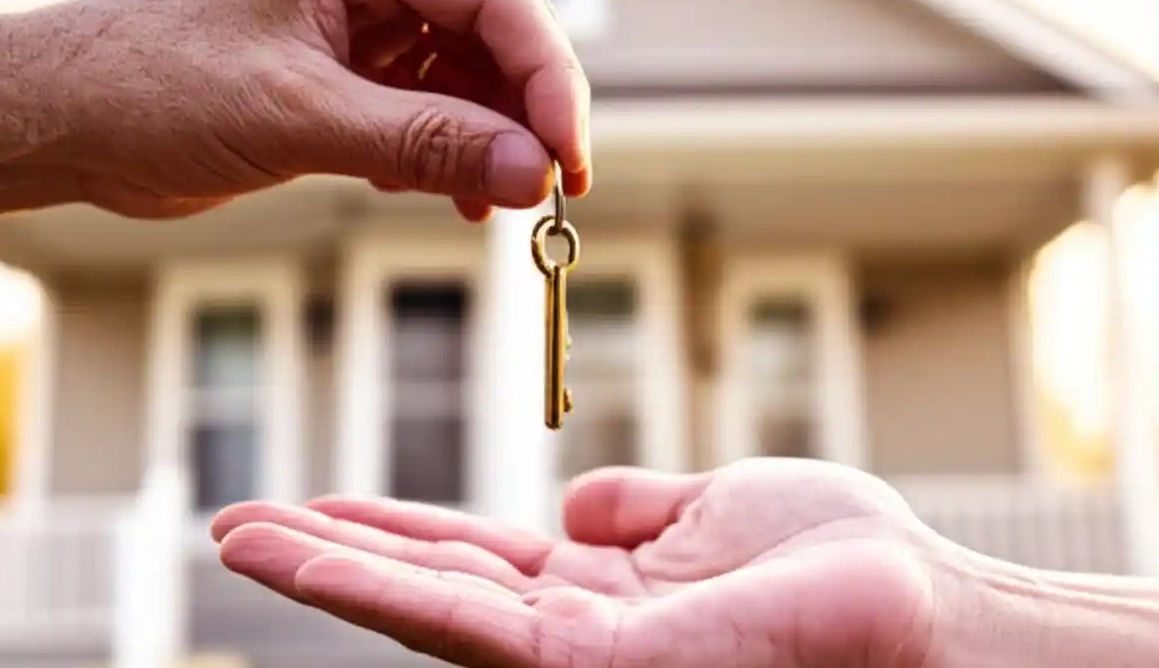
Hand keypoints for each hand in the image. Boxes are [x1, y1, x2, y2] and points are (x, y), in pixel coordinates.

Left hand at [28, 0, 589, 220]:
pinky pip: (433, 108)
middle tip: (554, 183)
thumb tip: (529, 172)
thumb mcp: (296, 116)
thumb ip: (422, 143)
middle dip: (528, 109)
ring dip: (493, 140)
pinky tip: (447, 194)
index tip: (568, 153)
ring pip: (471, 74)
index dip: (545, 75)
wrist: (68, 123)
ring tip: (496, 200)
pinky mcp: (351, 73)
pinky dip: (451, 155)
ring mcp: (361, 22)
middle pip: (495, 29)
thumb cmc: (146, 84)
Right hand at [212, 459, 946, 666]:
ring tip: (238, 534)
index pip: (473, 563)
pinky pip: (462, 620)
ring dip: (327, 570)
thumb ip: (635, 511)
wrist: (923, 614)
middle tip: (236, 525)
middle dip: (332, 558)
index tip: (324, 505)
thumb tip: (570, 508)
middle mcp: (575, 635)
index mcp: (603, 594)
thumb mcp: (715, 508)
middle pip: (428, 590)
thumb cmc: (840, 564)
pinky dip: (375, 584)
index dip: (394, 533)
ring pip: (424, 609)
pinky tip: (310, 553)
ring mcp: (577, 660)